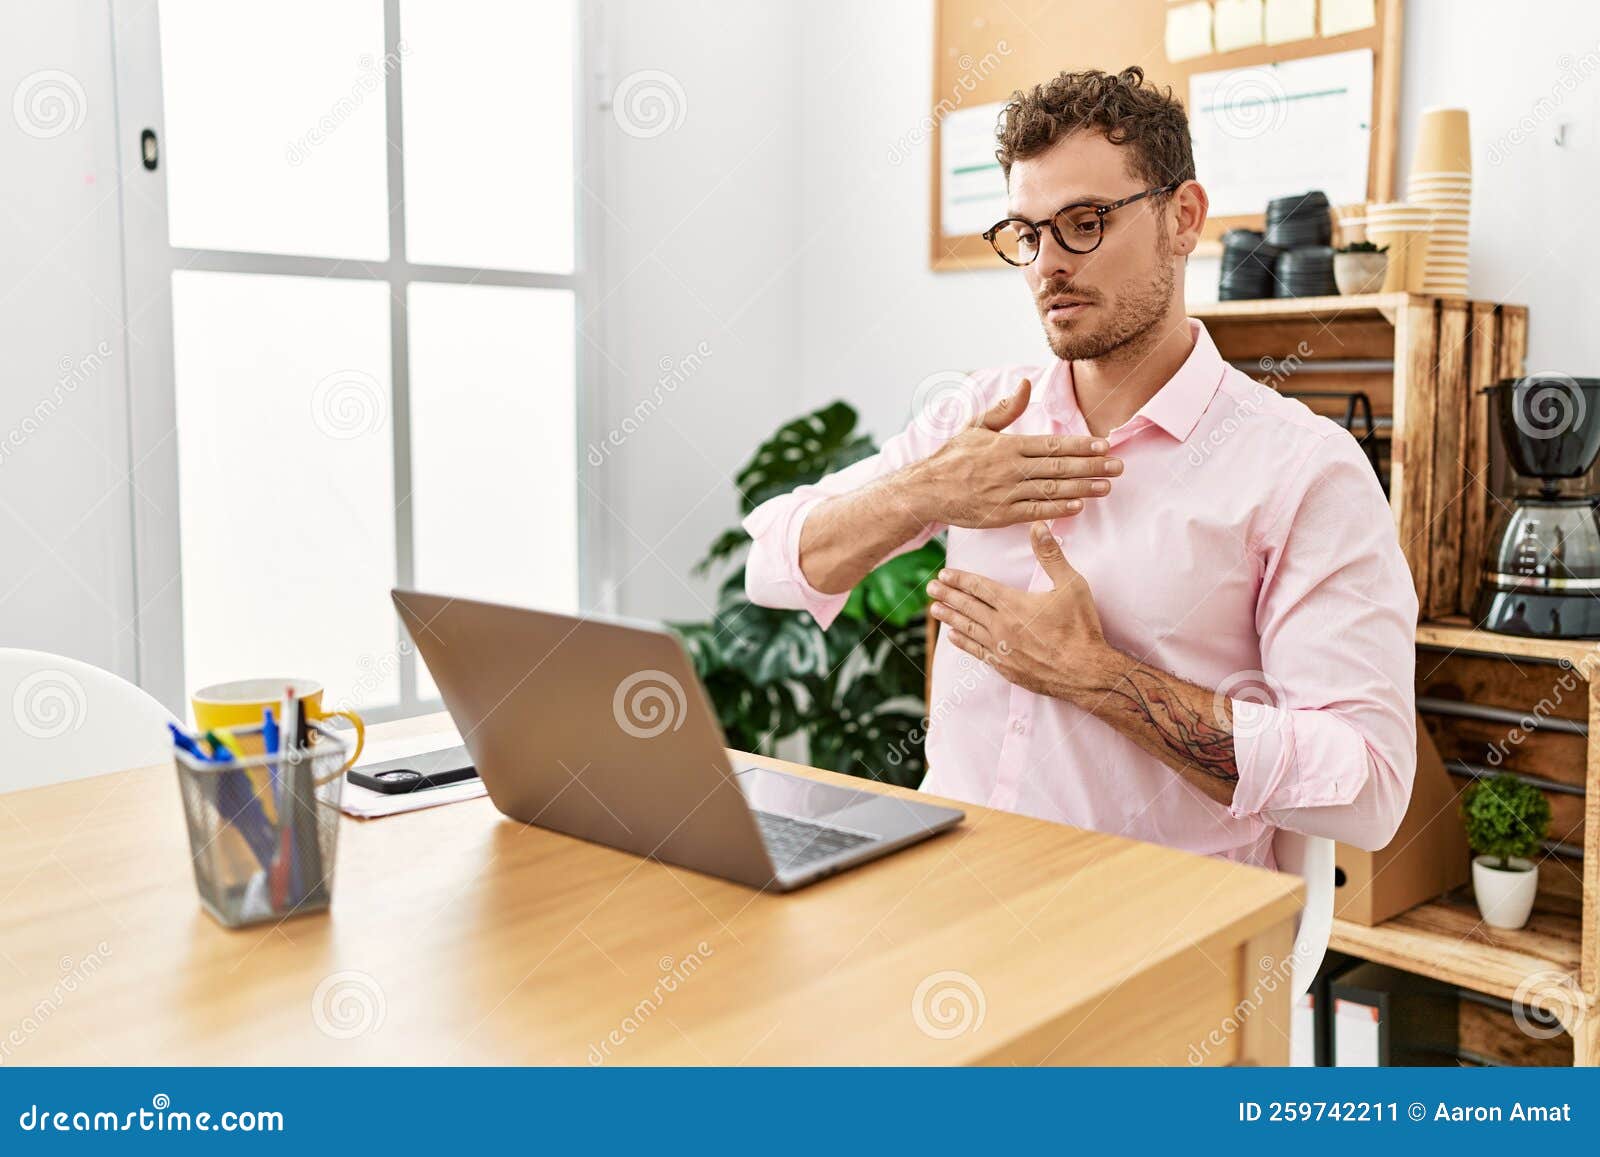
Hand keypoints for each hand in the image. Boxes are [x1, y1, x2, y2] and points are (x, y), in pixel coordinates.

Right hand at [899, 379, 1121, 529]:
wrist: (926, 490)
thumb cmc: (952, 458)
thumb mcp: (975, 427)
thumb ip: (1003, 409)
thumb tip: (1024, 386)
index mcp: (1007, 445)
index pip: (1051, 444)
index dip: (1080, 445)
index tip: (1104, 445)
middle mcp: (1010, 469)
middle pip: (1059, 466)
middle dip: (1092, 466)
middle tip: (1119, 466)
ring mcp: (1006, 493)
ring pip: (1051, 490)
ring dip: (1082, 488)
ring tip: (1107, 486)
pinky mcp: (1001, 515)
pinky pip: (1035, 512)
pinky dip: (1057, 510)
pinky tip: (1078, 506)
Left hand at [925, 521, 1121, 699]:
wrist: (1084, 672)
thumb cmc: (1080, 627)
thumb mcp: (1070, 584)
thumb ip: (1050, 555)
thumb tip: (1038, 526)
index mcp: (1013, 604)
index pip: (979, 587)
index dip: (960, 579)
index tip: (944, 574)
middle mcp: (1001, 626)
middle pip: (968, 606)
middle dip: (948, 595)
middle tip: (930, 588)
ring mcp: (1001, 649)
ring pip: (968, 629)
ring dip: (950, 618)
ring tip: (934, 610)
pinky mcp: (1005, 667)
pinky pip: (977, 652)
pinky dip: (963, 643)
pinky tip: (953, 637)